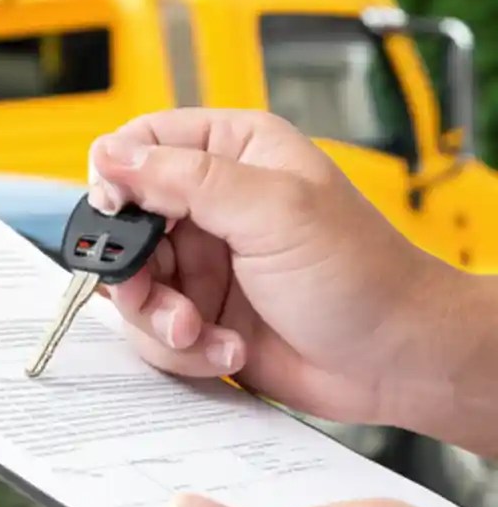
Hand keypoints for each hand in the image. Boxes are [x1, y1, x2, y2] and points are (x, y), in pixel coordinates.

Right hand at [87, 108, 479, 427]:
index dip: (117, 180)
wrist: (397, 363)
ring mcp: (203, 264)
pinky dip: (183, 349)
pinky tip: (227, 350)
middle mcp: (211, 205)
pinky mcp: (201, 315)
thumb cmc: (360, 276)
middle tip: (156, 293)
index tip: (118, 218)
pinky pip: (154, 331)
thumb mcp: (273, 210)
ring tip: (200, 333)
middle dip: (134, 270)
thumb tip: (109, 154)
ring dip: (160, 319)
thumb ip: (186, 178)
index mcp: (233, 153)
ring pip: (131, 285)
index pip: (142, 143)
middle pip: (123, 225)